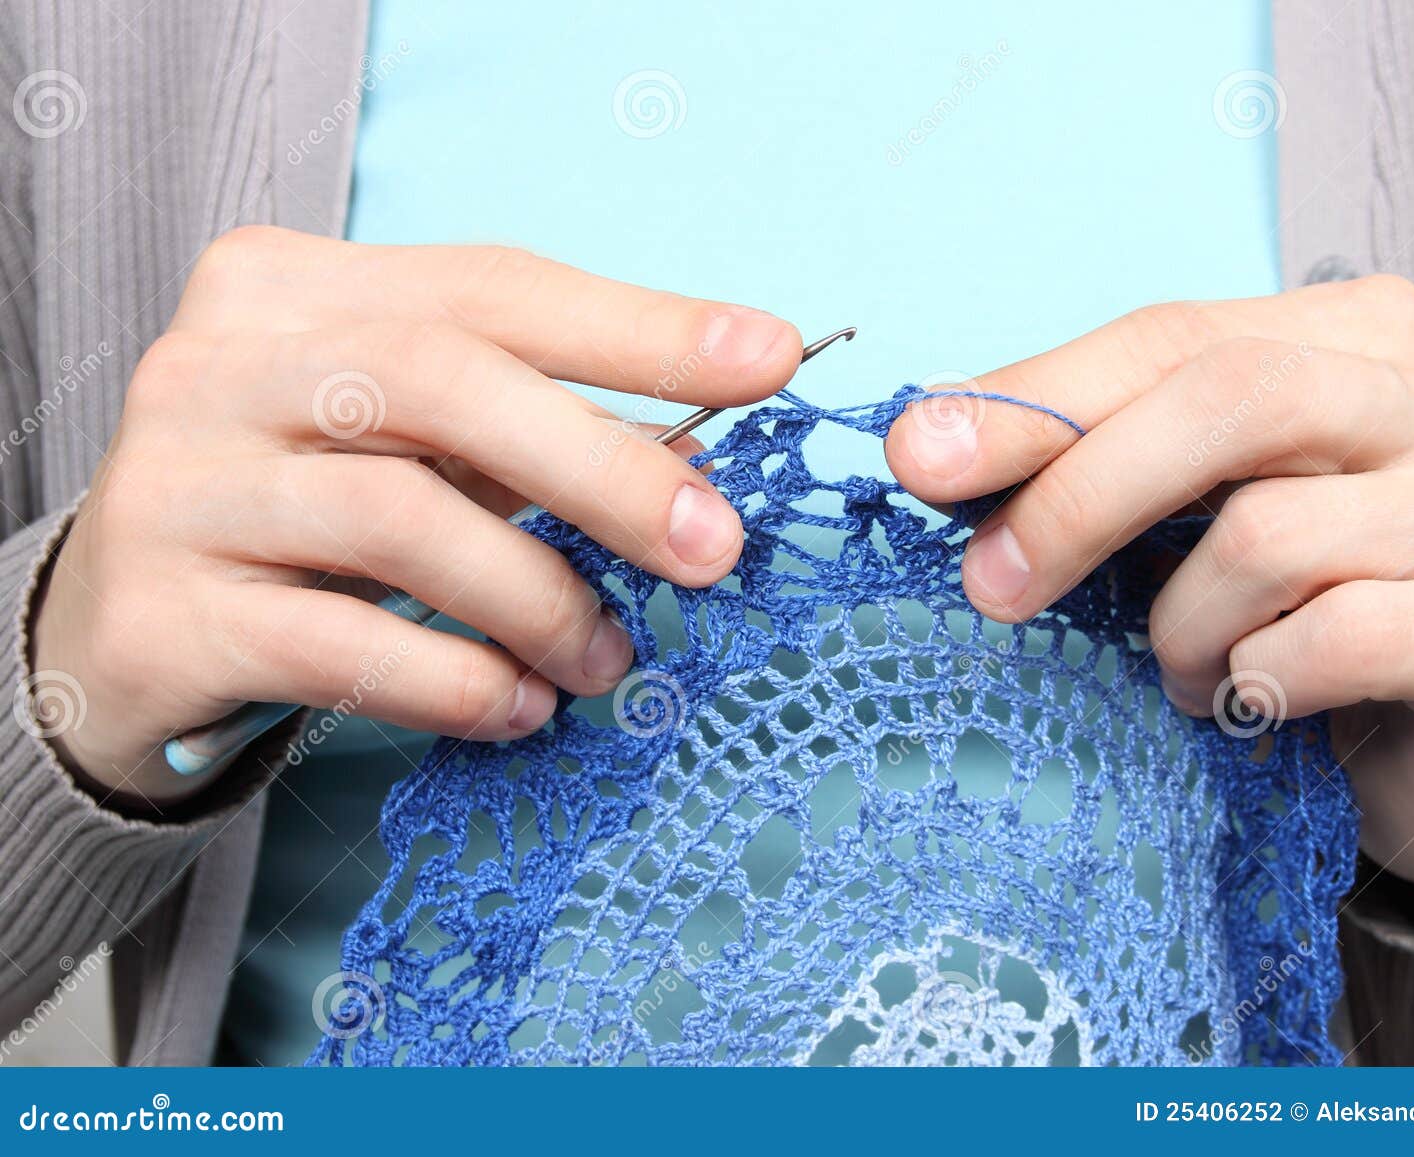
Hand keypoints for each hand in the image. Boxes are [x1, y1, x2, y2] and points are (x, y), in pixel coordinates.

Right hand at [31, 226, 800, 804]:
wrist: (116, 636)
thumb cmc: (303, 519)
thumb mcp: (406, 447)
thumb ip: (523, 434)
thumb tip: (698, 463)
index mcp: (292, 290)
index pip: (490, 286)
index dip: (639, 325)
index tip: (772, 358)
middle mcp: (218, 366)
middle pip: (444, 384)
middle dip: (605, 467)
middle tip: (713, 551)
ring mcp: (178, 486)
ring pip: (403, 522)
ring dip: (541, 601)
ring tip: (606, 661)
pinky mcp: (164, 615)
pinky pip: (347, 647)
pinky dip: (461, 683)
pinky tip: (518, 707)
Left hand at [886, 276, 1413, 886]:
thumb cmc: (1291, 606)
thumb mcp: (1192, 509)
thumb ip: (1096, 457)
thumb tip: (934, 445)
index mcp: (1357, 335)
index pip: (1176, 335)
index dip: (1038, 397)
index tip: (921, 458)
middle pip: (1231, 399)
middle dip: (1081, 497)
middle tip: (992, 587)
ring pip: (1267, 538)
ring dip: (1178, 629)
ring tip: (1181, 669)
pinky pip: (1331, 642)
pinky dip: (1251, 684)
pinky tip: (1249, 701)